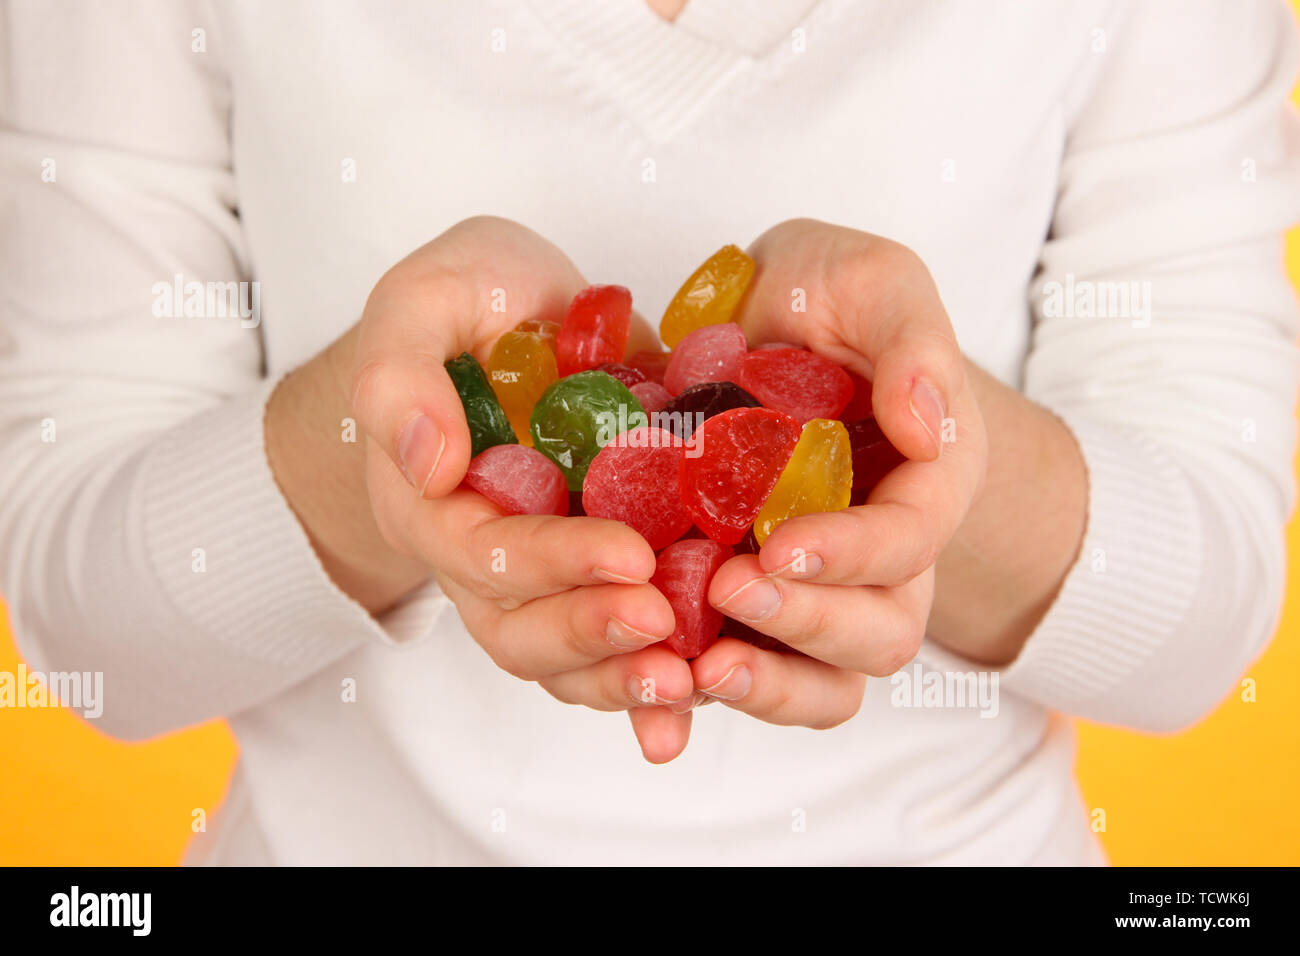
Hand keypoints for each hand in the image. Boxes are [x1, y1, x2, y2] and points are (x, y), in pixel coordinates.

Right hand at [268, 217, 692, 762]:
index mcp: (431, 501)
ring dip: (623, 676)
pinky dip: (657, 670)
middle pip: (518, 631)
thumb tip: (428, 461)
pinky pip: (619, 639)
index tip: (629, 555)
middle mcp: (481, 554)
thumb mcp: (424, 303)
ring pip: (565, 659)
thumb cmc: (465, 301)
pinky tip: (709, 682)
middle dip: (590, 634)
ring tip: (690, 680)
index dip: (553, 562)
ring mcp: (542, 572)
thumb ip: (402, 375)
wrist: (515, 314)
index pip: (482, 555)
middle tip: (663, 622)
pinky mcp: (599, 566)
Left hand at [690, 219, 988, 727]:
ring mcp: (817, 583)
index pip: (911, 542)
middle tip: (731, 589)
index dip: (854, 555)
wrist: (764, 317)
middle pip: (881, 634)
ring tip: (701, 668)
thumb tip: (927, 425)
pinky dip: (709, 690)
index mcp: (925, 480)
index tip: (780, 544)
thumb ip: (913, 340)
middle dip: (811, 625)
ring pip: (826, 681)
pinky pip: (747, 664)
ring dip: (770, 686)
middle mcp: (881, 550)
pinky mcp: (752, 592)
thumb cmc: (830, 294)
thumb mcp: (876, 282)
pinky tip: (660, 684)